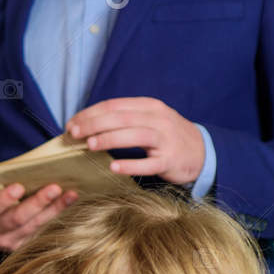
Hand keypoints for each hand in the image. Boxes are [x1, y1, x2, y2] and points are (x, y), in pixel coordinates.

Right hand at [0, 150, 75, 253]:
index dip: (4, 200)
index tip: (18, 187)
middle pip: (18, 219)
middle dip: (37, 204)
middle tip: (55, 188)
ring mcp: (12, 240)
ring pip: (35, 226)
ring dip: (54, 210)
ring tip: (71, 194)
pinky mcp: (25, 243)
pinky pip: (43, 231)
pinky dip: (58, 217)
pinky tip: (71, 203)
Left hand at [67, 97, 205, 184]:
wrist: (201, 152)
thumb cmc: (166, 137)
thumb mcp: (148, 120)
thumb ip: (123, 120)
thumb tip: (86, 125)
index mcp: (148, 106)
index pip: (114, 106)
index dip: (90, 113)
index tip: (71, 124)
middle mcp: (157, 119)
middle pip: (122, 118)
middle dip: (95, 124)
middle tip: (74, 134)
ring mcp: (165, 140)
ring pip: (135, 135)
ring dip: (110, 139)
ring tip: (90, 145)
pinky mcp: (169, 160)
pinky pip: (149, 163)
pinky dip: (130, 165)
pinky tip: (113, 167)